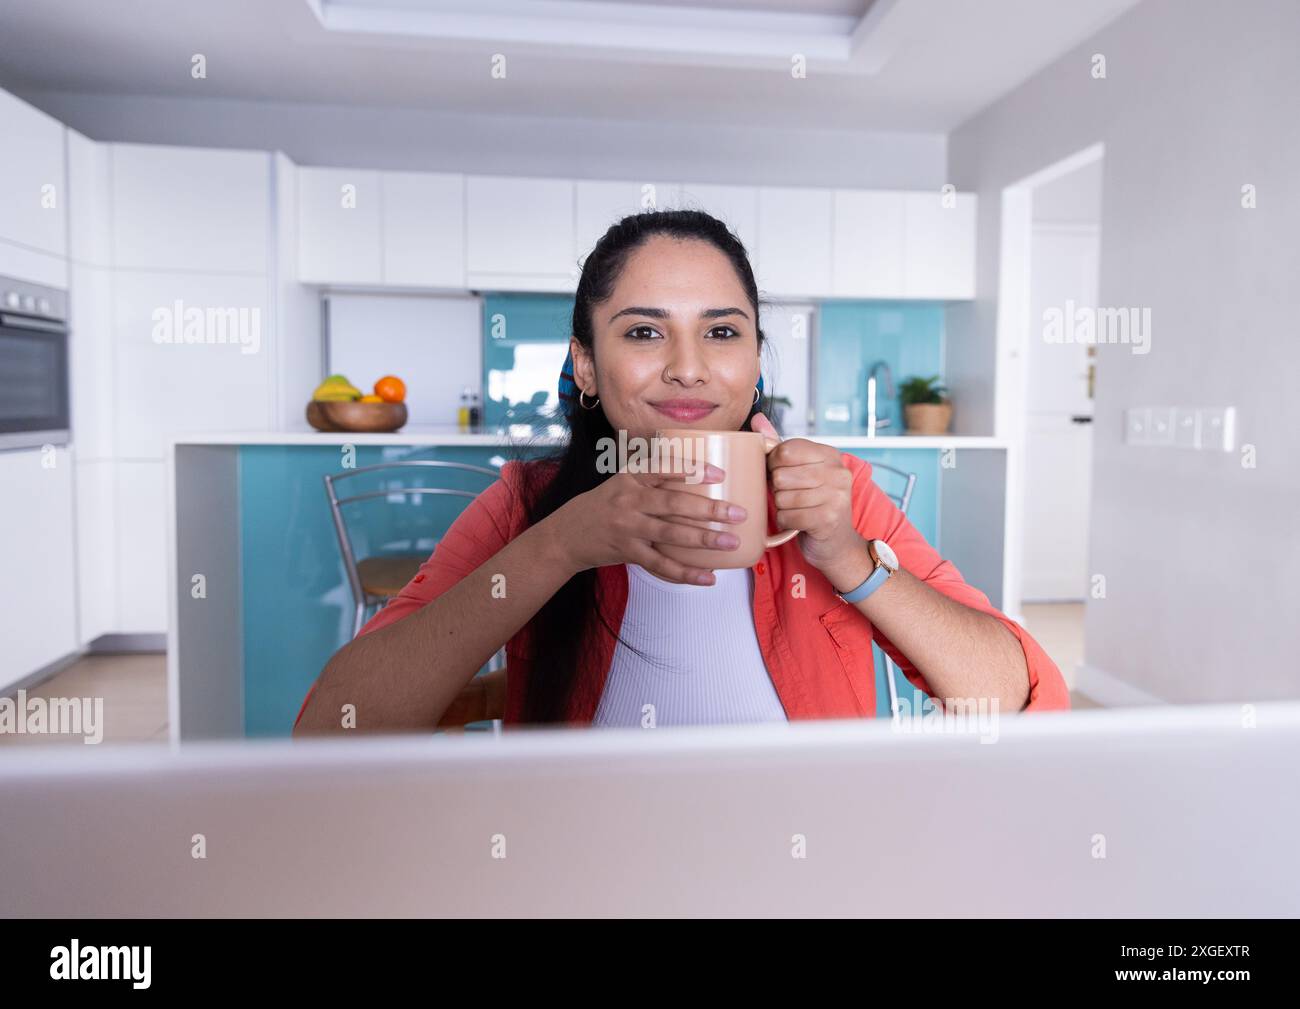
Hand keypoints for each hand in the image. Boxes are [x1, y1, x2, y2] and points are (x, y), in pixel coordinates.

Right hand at [552, 463, 748, 584]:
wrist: (566, 536)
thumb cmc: (604, 505)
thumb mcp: (622, 482)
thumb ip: (653, 476)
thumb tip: (697, 470)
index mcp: (630, 477)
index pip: (663, 467)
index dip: (691, 469)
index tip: (719, 473)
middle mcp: (629, 500)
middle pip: (674, 503)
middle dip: (709, 508)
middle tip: (738, 513)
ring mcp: (628, 528)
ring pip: (671, 534)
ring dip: (704, 539)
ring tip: (731, 542)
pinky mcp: (627, 552)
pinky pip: (661, 565)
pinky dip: (686, 573)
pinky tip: (708, 577)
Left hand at [749, 412, 866, 581]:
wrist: (836, 543)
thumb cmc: (814, 503)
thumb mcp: (800, 470)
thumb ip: (779, 445)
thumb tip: (757, 419)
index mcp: (830, 454)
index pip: (785, 450)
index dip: (774, 464)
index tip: (783, 474)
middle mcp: (837, 472)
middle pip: (781, 475)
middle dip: (778, 489)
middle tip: (791, 496)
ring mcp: (836, 496)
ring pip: (782, 497)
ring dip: (782, 507)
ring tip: (796, 509)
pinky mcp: (828, 519)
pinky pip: (787, 516)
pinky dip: (785, 522)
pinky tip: (797, 522)